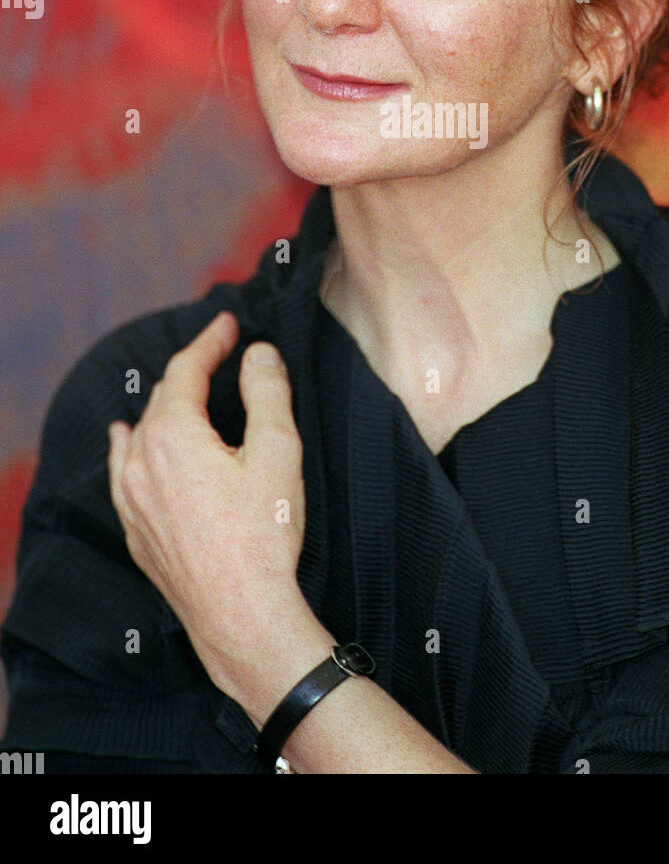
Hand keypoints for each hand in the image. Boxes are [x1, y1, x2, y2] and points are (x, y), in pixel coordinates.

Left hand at [107, 311, 311, 702]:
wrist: (241, 614)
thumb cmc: (264, 535)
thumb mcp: (278, 451)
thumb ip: (267, 393)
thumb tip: (258, 353)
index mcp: (174, 435)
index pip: (186, 370)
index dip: (209, 341)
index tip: (228, 323)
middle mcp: (141, 461)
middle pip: (161, 398)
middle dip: (190, 370)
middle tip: (218, 351)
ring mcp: (132, 499)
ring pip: (139, 434)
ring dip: (162, 406)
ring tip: (177, 388)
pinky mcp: (136, 531)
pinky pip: (123, 470)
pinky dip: (129, 445)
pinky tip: (124, 440)